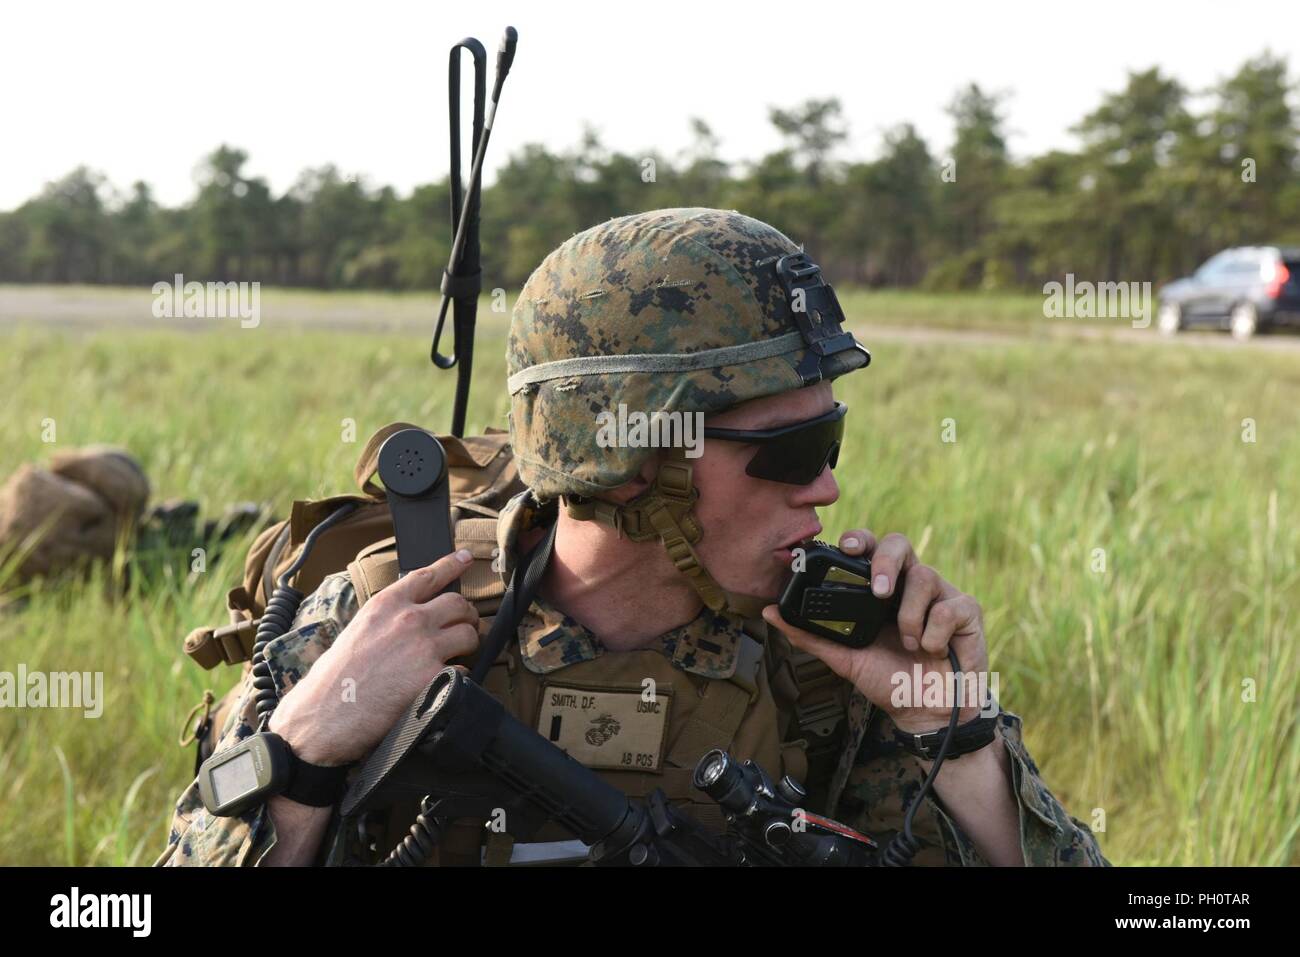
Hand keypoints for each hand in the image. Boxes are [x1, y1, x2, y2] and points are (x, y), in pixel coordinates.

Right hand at [269, 549, 479, 765]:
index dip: (452, 564)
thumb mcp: (359, 629)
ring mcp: (424, 647)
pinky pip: (464, 668)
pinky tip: (447, 679)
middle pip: (458, 603)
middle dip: (467, 614)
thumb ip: (389, 616)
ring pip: (469, 633)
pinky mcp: (434, 677)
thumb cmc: (335, 678)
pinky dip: (460, 674)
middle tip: (467, 623)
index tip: (465, 558)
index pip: (428, 575)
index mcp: (386, 604)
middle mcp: (409, 620)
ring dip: (469, 642)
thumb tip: (415, 613)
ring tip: (460, 652)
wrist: (324, 714)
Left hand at [763, 528, 989, 733]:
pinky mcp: (967, 611)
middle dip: (886, 561)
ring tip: (907, 643)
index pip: (869, 548)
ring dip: (910, 615)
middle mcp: (909, 584)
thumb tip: (769, 612)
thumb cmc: (887, 680)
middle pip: (900, 543)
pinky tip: (930, 649)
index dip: (860, 539)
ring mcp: (940, 594)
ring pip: (925, 576)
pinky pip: (951, 605)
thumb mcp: (844, 659)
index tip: (847, 547)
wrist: (924, 712)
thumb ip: (810, 635)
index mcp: (881, 589)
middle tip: (879, 592)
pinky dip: (935, 632)